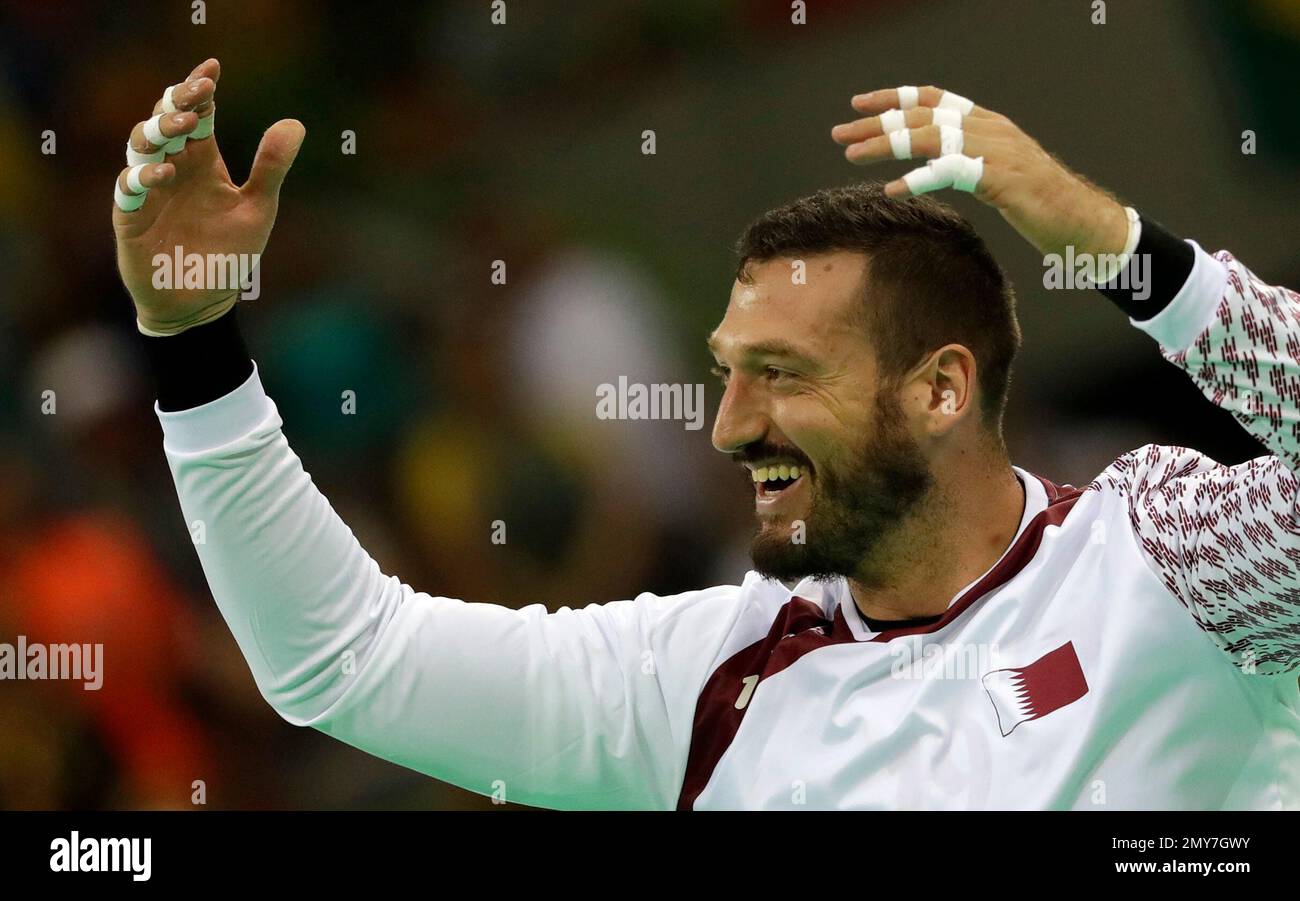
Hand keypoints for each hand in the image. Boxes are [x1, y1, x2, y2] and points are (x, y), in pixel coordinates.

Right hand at [112, 58, 304, 333]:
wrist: (202, 303)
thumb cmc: (229, 255)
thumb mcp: (258, 209)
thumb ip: (271, 168)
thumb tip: (295, 123)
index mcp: (202, 162)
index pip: (198, 115)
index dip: (200, 90)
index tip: (214, 69)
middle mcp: (173, 168)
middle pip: (165, 120)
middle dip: (178, 101)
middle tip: (200, 90)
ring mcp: (149, 191)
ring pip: (141, 145)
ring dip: (160, 131)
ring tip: (183, 124)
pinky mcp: (131, 217)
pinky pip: (129, 188)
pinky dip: (144, 176)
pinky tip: (166, 172)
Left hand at [831, 85, 1128, 259]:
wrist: (1080, 219)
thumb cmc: (1038, 202)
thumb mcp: (995, 172)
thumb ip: (965, 160)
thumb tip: (930, 164)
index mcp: (986, 123)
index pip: (933, 100)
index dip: (894, 98)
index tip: (859, 104)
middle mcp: (988, 128)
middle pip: (922, 117)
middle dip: (877, 123)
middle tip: (840, 134)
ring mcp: (995, 151)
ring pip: (930, 138)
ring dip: (887, 144)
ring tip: (853, 154)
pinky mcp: (999, 178)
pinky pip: (949, 172)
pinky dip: (918, 178)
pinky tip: (892, 189)